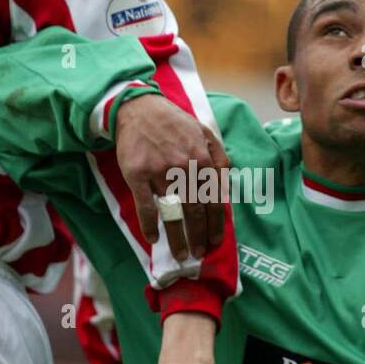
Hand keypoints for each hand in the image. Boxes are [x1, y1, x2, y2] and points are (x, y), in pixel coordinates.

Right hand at [114, 95, 229, 261]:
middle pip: (195, 211)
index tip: (215, 242)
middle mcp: (184, 167)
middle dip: (199, 237)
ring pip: (172, 212)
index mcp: (204, 159)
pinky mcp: (137, 174)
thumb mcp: (204, 132)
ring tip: (180, 255)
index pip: (214, 199)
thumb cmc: (174, 123)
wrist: (139, 108)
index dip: (215, 224)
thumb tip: (227, 185)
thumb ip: (219, 156)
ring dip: (177, 238)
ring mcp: (160, 171)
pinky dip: (149, 225)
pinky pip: (145, 206)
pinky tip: (153, 239)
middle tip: (199, 254)